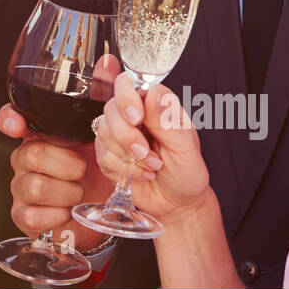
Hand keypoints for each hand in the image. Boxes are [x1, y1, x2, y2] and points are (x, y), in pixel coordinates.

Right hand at [0, 102, 113, 252]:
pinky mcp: (22, 215)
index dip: (9, 120)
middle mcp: (24, 158)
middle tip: (83, 171)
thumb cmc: (98, 173)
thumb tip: (102, 106)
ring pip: (36, 186)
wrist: (101, 211)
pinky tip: (67, 212)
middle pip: (33, 154)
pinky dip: (58, 215)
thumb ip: (94, 124)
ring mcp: (21, 187)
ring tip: (79, 193)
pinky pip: (32, 215)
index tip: (17, 126)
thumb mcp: (100, 144)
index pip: (10, 119)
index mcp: (40, 135)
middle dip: (69, 166)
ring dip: (68, 193)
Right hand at [94, 71, 210, 218]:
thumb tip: (152, 94)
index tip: (137, 118)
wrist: (177, 203)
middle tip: (147, 154)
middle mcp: (134, 115)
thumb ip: (167, 121)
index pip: (127, 84)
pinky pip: (101, 155)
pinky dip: (123, 168)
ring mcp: (119, 134)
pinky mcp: (108, 155)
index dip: (126, 98)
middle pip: (111, 108)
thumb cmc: (187, 172)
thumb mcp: (185, 147)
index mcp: (154, 104)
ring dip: (127, 155)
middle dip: (126, 136)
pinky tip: (141, 173)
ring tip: (151, 166)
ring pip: (103, 132)